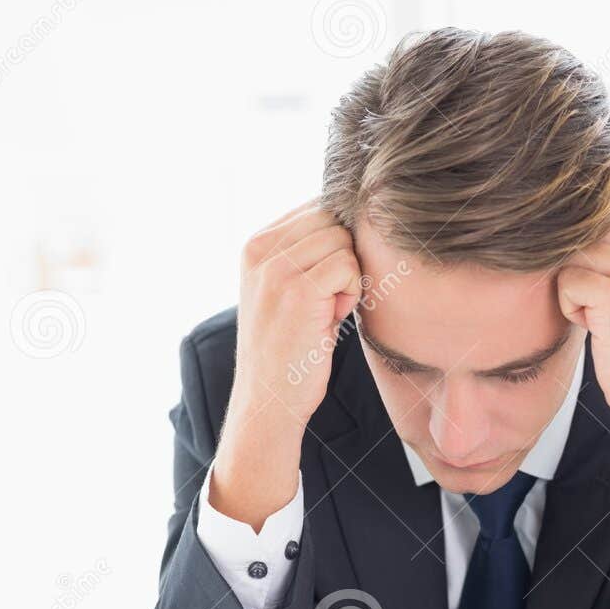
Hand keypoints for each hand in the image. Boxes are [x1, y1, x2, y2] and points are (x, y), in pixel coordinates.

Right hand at [211, 201, 360, 528]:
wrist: (269, 399)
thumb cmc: (289, 348)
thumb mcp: (285, 289)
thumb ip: (306, 252)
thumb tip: (354, 218)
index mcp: (255, 243)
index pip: (317, 209)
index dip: (335, 244)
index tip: (322, 285)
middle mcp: (260, 249)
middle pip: (333, 220)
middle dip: (343, 258)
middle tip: (328, 300)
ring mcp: (276, 268)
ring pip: (343, 241)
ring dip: (348, 277)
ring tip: (327, 311)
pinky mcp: (297, 290)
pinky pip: (348, 266)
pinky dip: (351, 293)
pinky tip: (332, 319)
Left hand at [557, 207, 609, 438]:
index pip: (607, 220)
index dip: (595, 259)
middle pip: (587, 234)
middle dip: (583, 272)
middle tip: (607, 311)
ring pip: (573, 256)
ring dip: (576, 290)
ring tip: (604, 319)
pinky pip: (567, 281)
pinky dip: (572, 308)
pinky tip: (598, 331)